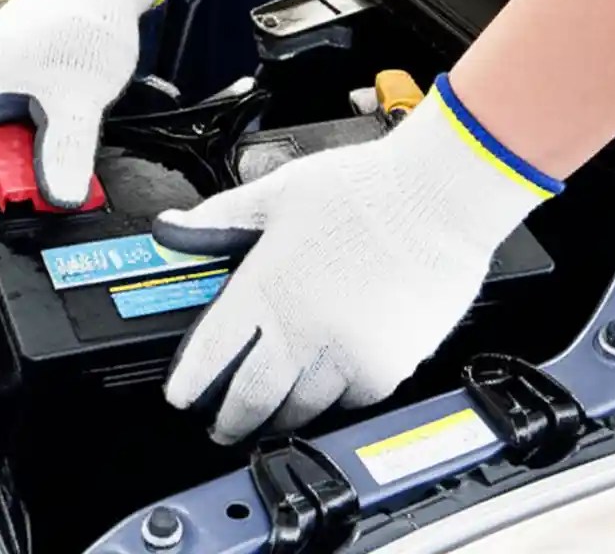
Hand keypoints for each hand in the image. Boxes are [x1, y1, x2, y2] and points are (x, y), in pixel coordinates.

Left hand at [154, 77, 560, 443]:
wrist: (442, 196)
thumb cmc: (365, 188)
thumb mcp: (277, 193)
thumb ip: (219, 219)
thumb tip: (172, 228)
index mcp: (264, 286)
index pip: (211, 354)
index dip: (190, 383)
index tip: (182, 396)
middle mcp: (300, 329)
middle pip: (250, 399)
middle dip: (230, 420)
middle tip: (222, 425)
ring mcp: (344, 354)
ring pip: (300, 409)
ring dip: (281, 414)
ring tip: (272, 413)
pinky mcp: (385, 368)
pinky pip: (349, 402)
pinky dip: (334, 399)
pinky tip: (327, 386)